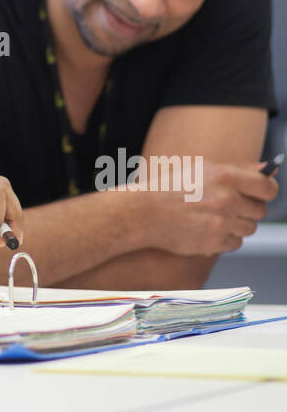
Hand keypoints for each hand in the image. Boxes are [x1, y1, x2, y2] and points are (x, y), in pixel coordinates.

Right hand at [142, 159, 278, 256]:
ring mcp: (221, 223)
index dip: (268, 190)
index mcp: (225, 176)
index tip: (263, 192)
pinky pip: (235, 243)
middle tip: (232, 206)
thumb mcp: (201, 168)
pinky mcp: (214, 242)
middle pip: (260, 211)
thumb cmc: (171, 187)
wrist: (143, 212)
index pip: (267, 187)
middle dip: (250, 209)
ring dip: (238, 224)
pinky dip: (226, 238)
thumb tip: (269, 170)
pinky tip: (209, 228)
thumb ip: (238, 170)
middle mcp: (226, 200)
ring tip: (217, 217)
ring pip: (249, 228)